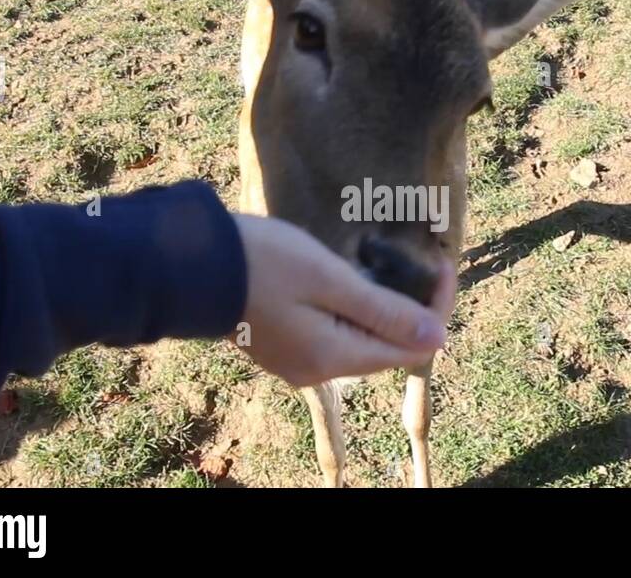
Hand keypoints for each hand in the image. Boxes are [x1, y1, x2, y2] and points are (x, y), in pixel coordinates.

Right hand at [232, 214, 454, 385]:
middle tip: (417, 261)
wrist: (189, 264)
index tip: (441, 264)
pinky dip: (352, 312)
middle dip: (410, 309)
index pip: (411, 348)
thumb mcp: (330, 280)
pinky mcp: (280, 346)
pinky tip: (348, 282)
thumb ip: (385, 312)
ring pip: (359, 340)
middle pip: (385, 348)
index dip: (436, 310)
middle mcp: (318, 370)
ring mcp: (296, 361)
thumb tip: (439, 338)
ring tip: (385, 266)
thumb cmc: (263, 263)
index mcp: (334, 357)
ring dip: (381, 309)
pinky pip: (333, 335)